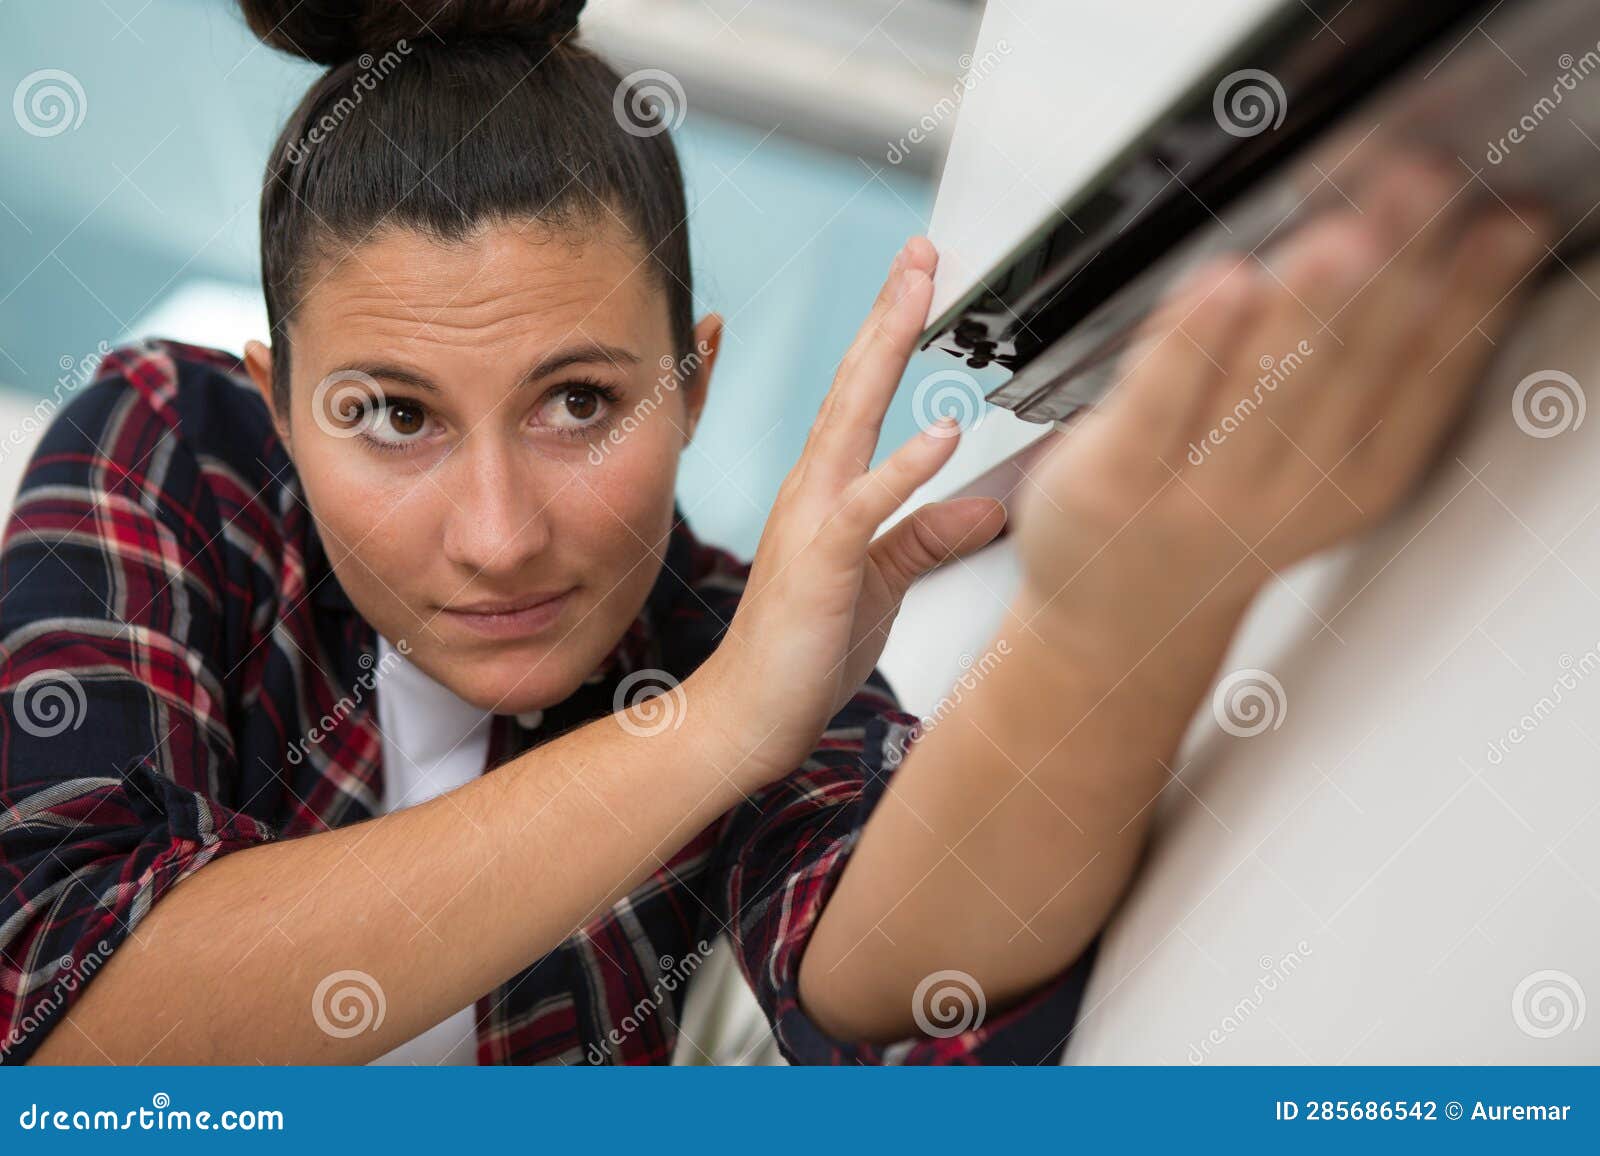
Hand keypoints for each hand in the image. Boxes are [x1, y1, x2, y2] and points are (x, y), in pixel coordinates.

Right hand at [694, 239, 1005, 786]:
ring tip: (917, 292)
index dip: (891, 332)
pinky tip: (941, 433)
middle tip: (918, 253)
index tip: (918, 278)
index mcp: (828, 489)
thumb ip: (928, 535)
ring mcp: (813, 520)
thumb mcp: (884, 581)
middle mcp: (814, 490)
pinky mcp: (823, 562)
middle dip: (887, 312)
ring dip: (886, 352)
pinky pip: (866, 506)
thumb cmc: (803, 651)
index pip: (863, 393)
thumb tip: (986, 502)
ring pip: (851, 419)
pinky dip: (903, 468)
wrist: (750, 716)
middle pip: (855, 382)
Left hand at [1011, 158, 1548, 660]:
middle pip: (1352, 369)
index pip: (1430, 377)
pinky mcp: (1116, 479)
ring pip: (1265, 387)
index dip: (1473, 296)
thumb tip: (1404, 238)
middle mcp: (1289, 491)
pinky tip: (1222, 283)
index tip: (1503, 222)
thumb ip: (1358, 363)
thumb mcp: (1315, 456)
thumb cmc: (1217, 513)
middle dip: (1391, 275)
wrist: (1121, 615)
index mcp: (1358, 478)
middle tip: (1420, 193)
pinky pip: (1160, 400)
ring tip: (1343, 236)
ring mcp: (1199, 490)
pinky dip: (1193, 339)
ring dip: (1305, 306)